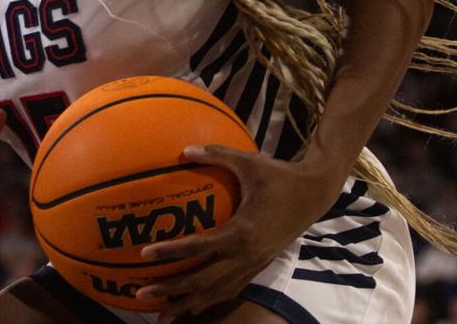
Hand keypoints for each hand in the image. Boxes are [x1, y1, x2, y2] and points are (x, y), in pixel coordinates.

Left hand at [136, 145, 337, 323]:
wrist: (314, 195)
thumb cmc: (280, 176)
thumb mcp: (250, 162)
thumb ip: (217, 154)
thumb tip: (184, 149)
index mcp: (242, 231)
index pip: (200, 247)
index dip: (171, 252)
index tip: (145, 254)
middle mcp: (247, 255)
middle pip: (203, 281)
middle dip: (172, 290)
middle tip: (141, 293)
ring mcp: (254, 264)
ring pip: (216, 293)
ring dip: (188, 304)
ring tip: (163, 315)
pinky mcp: (259, 267)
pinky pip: (230, 290)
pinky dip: (209, 300)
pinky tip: (193, 306)